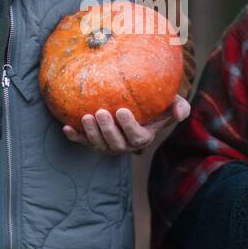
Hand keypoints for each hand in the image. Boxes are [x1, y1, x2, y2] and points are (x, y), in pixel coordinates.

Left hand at [61, 95, 190, 154]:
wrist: (137, 106)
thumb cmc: (155, 104)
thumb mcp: (171, 103)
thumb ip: (179, 106)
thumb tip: (181, 112)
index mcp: (143, 137)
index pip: (137, 137)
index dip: (128, 127)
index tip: (122, 110)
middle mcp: (125, 145)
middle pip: (116, 144)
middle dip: (107, 130)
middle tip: (100, 112)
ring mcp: (108, 145)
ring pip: (99, 145)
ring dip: (91, 133)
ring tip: (86, 117)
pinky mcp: (93, 141)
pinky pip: (83, 142)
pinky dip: (74, 137)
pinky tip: (66, 127)